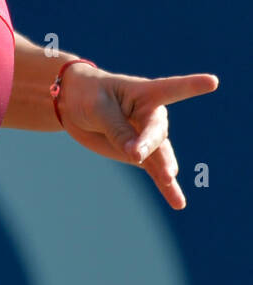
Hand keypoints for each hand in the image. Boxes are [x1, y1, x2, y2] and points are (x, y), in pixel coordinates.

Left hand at [56, 63, 218, 209]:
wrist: (72, 104)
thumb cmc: (87, 96)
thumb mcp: (98, 108)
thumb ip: (118, 129)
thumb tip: (136, 155)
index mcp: (144, 93)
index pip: (171, 88)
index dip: (192, 85)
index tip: (212, 81)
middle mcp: (151, 115)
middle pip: (156, 132)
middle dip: (149, 144)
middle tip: (136, 154)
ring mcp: (148, 137)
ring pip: (159, 154)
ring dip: (163, 168)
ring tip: (169, 179)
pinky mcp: (140, 154)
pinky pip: (155, 172)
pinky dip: (165, 187)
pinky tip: (178, 202)